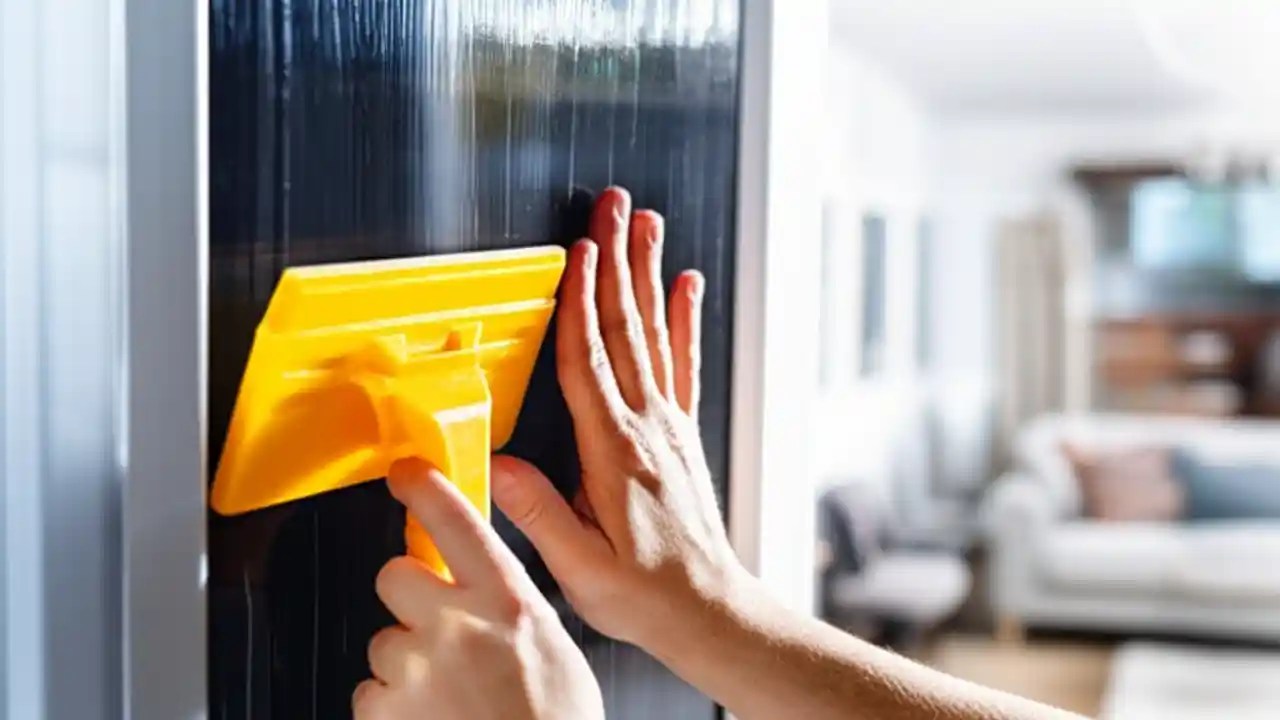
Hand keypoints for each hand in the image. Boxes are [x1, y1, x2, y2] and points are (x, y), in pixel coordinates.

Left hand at [354, 459, 602, 719]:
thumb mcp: (551, 647)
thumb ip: (511, 608)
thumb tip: (485, 592)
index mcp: (506, 601)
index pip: (457, 520)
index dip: (425, 487)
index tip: (406, 472)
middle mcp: (455, 624)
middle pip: (395, 574)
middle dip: (408, 598)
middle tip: (435, 631)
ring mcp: (415, 667)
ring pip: (384, 644)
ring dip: (405, 667)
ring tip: (449, 700)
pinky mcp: (384, 711)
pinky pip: (371, 695)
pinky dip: (392, 710)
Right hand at [491, 187, 746, 653]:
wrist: (709, 609)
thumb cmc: (643, 594)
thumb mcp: (579, 567)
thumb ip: (539, 512)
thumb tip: (500, 465)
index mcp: (613, 453)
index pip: (590, 363)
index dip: (581, 304)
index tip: (578, 252)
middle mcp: (647, 427)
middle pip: (626, 329)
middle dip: (617, 261)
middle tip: (613, 206)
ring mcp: (669, 426)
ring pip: (655, 334)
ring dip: (647, 274)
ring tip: (646, 223)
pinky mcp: (681, 433)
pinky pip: (683, 363)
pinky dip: (684, 320)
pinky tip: (686, 285)